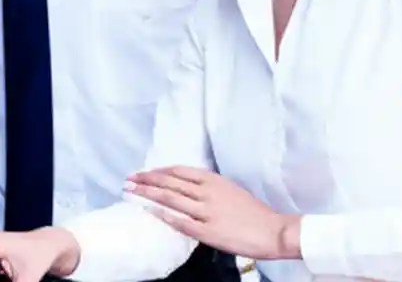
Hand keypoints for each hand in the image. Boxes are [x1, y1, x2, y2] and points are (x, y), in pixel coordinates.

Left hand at [126, 166, 301, 260]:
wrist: (273, 230)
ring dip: (148, 194)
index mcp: (213, 180)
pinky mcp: (207, 231)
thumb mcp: (230, 190)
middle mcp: (207, 192)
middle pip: (169, 182)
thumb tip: (188, 188)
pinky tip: (150, 212)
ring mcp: (206, 212)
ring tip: (131, 192)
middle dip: (146, 180)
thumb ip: (209, 188)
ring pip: (170, 199)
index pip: (178, 171)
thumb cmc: (254, 212)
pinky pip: (180, 222)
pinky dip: (163, 215)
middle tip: (128, 180)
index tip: (143, 172)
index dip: (157, 171)